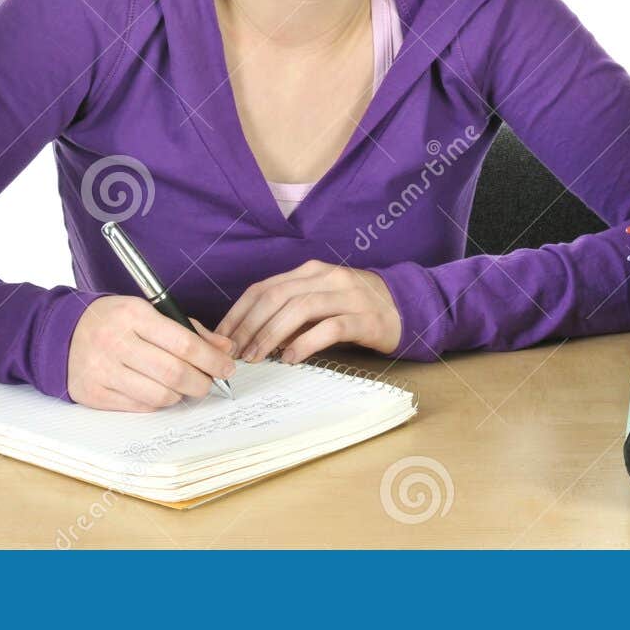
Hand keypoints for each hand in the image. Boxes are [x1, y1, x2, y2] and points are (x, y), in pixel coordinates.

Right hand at [67, 295, 236, 410]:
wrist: (63, 333)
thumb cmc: (115, 321)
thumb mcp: (149, 311)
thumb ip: (189, 330)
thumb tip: (225, 349)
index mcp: (133, 314)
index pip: (184, 343)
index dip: (212, 359)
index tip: (226, 366)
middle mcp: (114, 341)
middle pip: (174, 373)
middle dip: (201, 382)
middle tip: (208, 382)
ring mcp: (101, 370)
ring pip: (159, 396)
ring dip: (180, 395)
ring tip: (182, 386)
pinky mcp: (93, 394)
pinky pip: (139, 407)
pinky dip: (156, 402)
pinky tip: (158, 390)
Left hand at [216, 260, 400, 363]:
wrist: (406, 307)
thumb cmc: (355, 309)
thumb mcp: (320, 305)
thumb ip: (290, 315)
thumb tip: (253, 338)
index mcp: (311, 271)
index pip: (264, 287)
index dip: (239, 311)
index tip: (222, 335)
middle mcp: (326, 277)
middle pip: (277, 296)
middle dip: (250, 325)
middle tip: (235, 351)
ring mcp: (347, 295)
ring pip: (299, 309)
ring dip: (271, 334)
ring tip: (257, 356)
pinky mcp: (365, 318)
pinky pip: (329, 327)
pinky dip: (304, 343)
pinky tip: (290, 358)